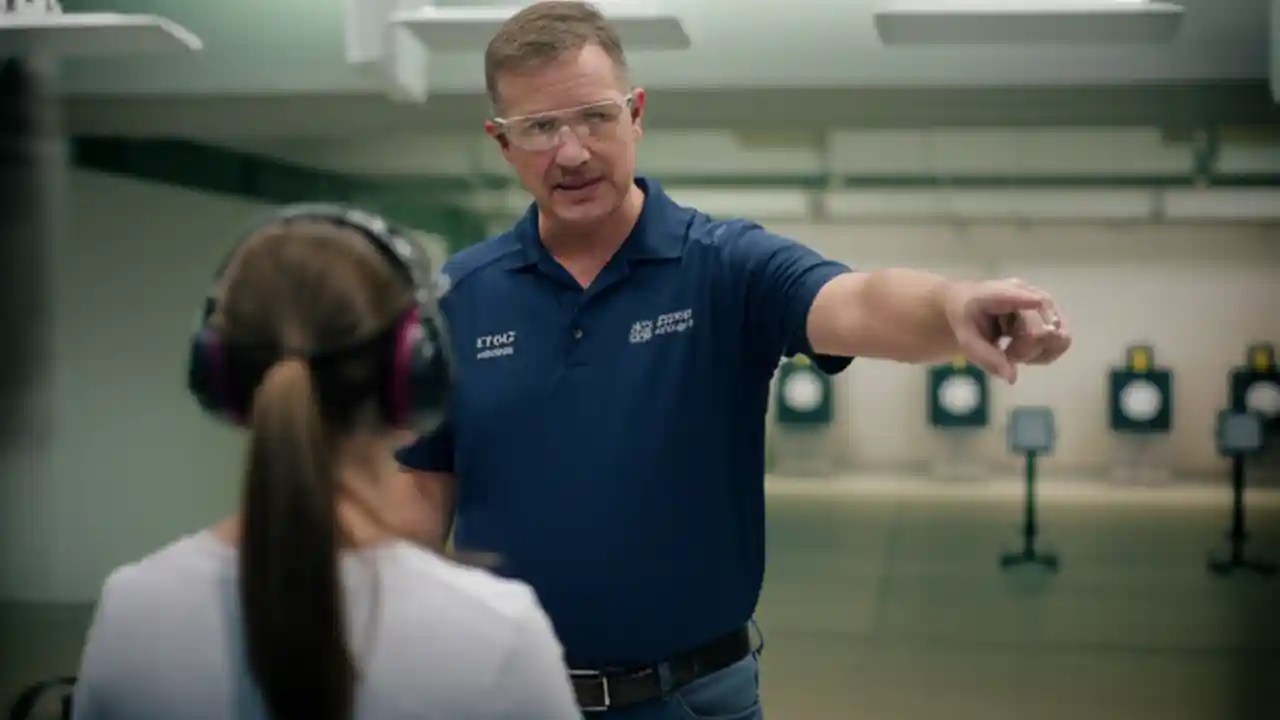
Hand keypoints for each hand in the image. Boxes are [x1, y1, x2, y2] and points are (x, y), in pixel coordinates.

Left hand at [942, 278, 1071, 383]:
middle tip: (1005, 354)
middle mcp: (1029, 293)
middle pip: (1043, 329)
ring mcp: (1044, 304)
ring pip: (1059, 337)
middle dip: (1025, 350)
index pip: (1022, 297)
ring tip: (1013, 352)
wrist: (967, 304)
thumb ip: (986, 357)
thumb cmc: (964, 319)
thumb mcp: (966, 339)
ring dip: (1037, 353)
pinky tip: (1023, 351)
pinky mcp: (1051, 315)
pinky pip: (1061, 341)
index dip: (1033, 306)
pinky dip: (1044, 353)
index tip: (1043, 319)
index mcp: (1002, 293)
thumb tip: (1012, 377)